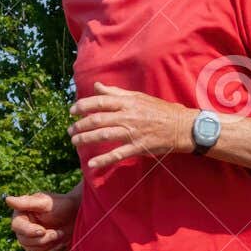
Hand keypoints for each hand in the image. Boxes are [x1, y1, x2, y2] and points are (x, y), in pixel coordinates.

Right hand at [4, 188, 80, 250]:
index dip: (29, 231)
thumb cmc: (61, 205)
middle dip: (44, 239)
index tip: (43, 230)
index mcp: (21, 215)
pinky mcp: (39, 250)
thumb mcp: (45, 202)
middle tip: (59, 232)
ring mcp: (30, 241)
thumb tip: (7, 200)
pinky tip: (62, 243)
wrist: (75, 215)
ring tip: (62, 234)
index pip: (17, 227)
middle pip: (24, 241)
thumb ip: (27, 202)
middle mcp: (22, 229)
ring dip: (50, 245)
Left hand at [68, 81, 193, 171]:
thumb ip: (115, 92)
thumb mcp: (138, 97)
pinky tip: (91, 164)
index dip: (82, 106)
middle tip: (70, 130)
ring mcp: (132, 132)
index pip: (100, 102)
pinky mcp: (138, 147)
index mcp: (127, 102)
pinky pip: (117, 154)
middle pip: (97, 120)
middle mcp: (127, 116)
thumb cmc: (159, 110)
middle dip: (80, 125)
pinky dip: (103, 160)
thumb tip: (97, 86)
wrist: (181, 126)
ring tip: (74, 142)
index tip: (72, 111)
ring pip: (103, 135)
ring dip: (86, 139)